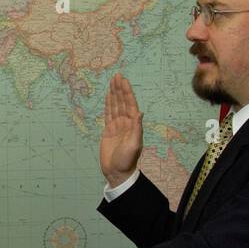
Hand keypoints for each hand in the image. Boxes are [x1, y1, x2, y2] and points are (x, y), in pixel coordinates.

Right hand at [100, 72, 143, 186]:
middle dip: (120, 89)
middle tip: (117, 75)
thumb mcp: (134, 145)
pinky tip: (108, 97)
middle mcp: (126, 123)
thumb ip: (137, 129)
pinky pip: (108, 114)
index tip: (123, 81)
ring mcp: (117, 126)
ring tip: (112, 82)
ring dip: (114, 94)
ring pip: (115, 106)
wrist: (117, 172)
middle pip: (122, 102)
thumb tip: (140, 112)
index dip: (127, 92)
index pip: (130, 104)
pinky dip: (108, 104)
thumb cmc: (127, 160)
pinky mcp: (109, 130)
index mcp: (133, 125)